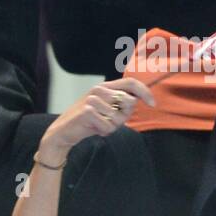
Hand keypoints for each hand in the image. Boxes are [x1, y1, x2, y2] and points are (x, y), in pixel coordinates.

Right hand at [36, 77, 155, 165]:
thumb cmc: (87, 123)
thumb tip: (135, 101)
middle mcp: (99, 89)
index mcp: (105, 86)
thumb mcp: (105, 111)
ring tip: (98, 126)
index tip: (152, 104)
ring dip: (111, 127)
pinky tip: (93, 129)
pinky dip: (103, 132)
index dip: (144, 92)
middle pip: (128, 102)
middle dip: (124, 117)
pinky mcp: (87, 111)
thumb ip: (120, 105)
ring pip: (118, 117)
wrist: (63, 133)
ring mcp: (92, 99)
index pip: (131, 83)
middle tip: (109, 122)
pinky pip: (107, 126)